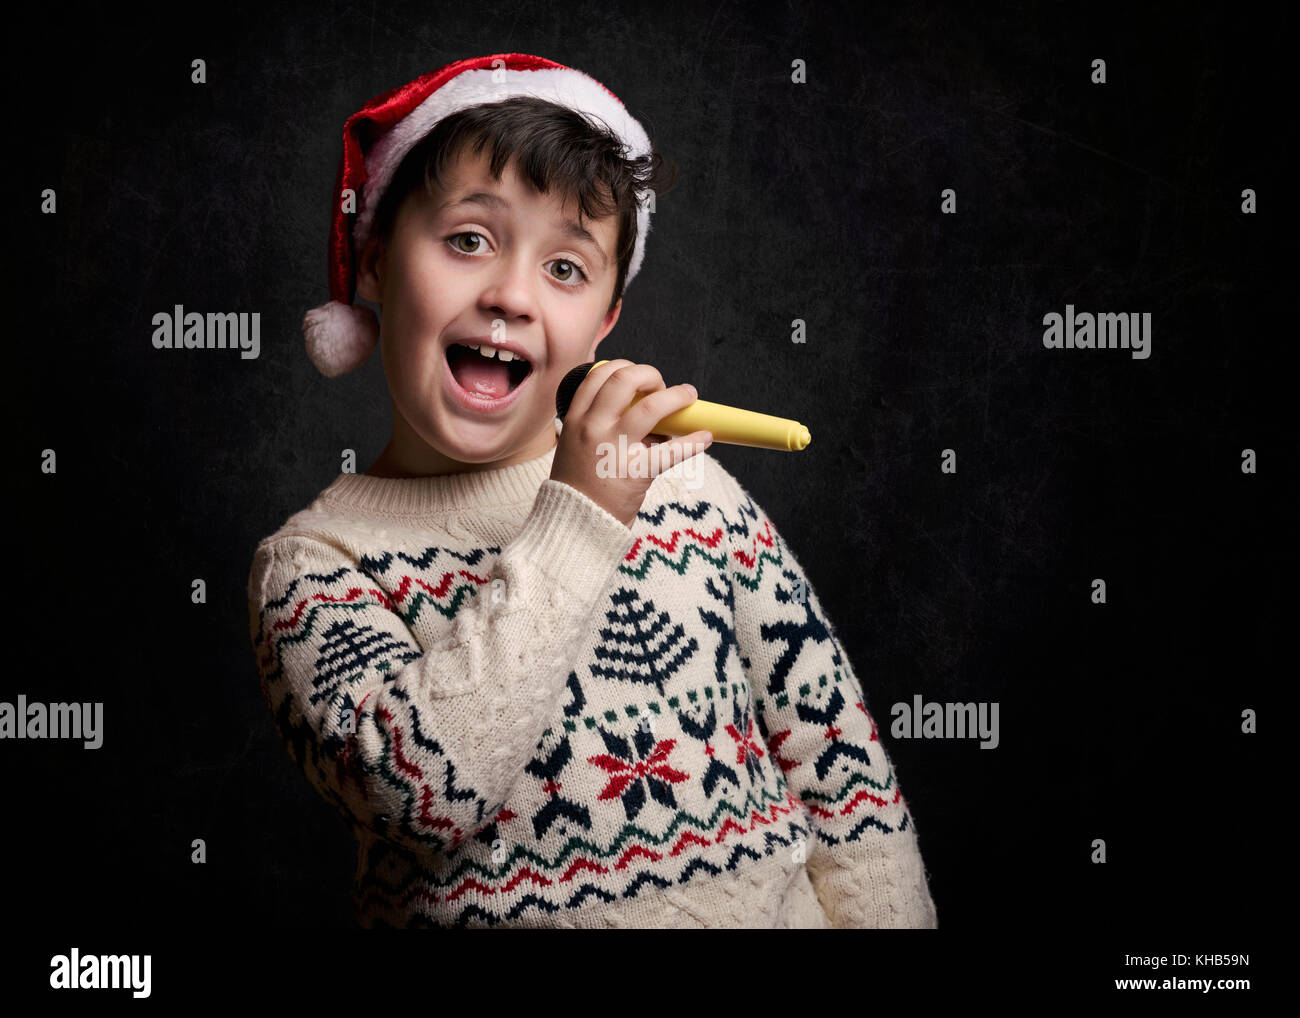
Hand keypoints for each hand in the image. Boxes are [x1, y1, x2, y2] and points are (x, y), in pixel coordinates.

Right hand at [550, 359, 711, 528]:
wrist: (575, 524)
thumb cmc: (580, 485)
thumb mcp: (576, 445)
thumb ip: (602, 423)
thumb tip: (647, 410)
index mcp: (575, 419)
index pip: (599, 375)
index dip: (625, 367)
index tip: (639, 376)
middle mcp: (592, 428)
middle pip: (624, 380)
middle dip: (650, 375)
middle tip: (662, 386)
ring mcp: (613, 449)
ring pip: (651, 407)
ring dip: (677, 396)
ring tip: (689, 396)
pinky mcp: (635, 473)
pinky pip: (671, 452)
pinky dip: (693, 442)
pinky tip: (705, 437)